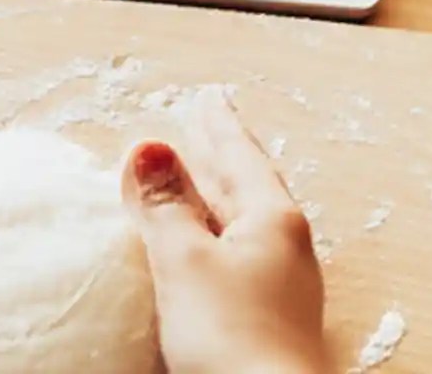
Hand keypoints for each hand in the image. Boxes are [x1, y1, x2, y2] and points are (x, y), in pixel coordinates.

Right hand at [122, 88, 327, 373]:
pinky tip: (198, 249)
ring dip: (213, 197)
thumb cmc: (234, 337)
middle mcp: (283, 248)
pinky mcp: (264, 321)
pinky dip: (211, 238)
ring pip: (241, 224)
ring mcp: (278, 286)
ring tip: (194, 179)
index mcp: (272, 220)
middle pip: (245, 187)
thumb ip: (165, 207)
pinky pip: (235, 259)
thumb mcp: (186, 261)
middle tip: (203, 124)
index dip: (217, 125)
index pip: (240, 156)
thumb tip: (148, 147)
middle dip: (218, 157)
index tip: (208, 94)